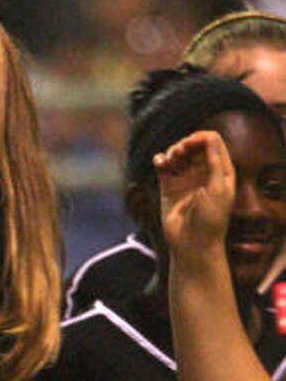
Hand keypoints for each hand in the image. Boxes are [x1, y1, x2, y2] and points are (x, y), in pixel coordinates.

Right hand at [154, 129, 233, 262]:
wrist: (192, 244)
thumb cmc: (211, 219)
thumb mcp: (218, 187)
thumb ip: (214, 160)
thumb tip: (209, 136)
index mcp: (221, 171)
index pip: (212, 143)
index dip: (202, 138)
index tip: (192, 143)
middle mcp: (203, 172)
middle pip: (194, 145)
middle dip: (186, 143)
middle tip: (181, 152)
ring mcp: (185, 179)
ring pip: (178, 153)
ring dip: (173, 150)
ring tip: (171, 159)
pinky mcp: (168, 187)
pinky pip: (163, 166)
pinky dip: (160, 160)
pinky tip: (160, 162)